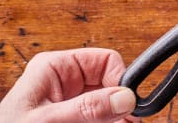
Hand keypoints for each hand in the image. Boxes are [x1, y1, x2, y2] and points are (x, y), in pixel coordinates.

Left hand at [0, 48, 136, 122]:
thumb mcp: (48, 121)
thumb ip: (86, 108)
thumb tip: (124, 98)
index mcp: (56, 69)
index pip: (105, 60)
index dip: (120, 80)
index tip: (128, 104)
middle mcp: (65, 83)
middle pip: (110, 85)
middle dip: (120, 104)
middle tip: (130, 121)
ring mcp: (69, 104)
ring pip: (107, 105)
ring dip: (116, 117)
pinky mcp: (72, 120)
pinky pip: (100, 119)